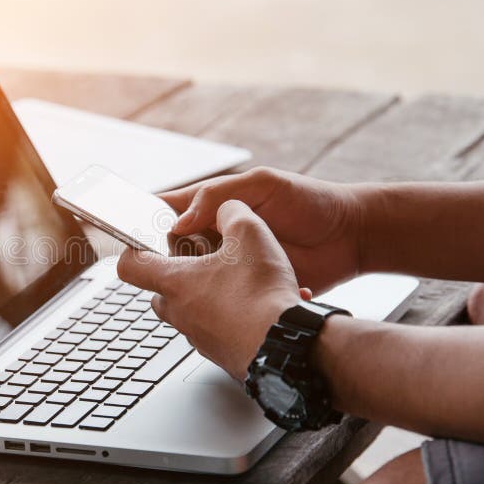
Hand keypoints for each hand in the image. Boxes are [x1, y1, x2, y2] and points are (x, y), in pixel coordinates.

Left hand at [117, 200, 300, 378]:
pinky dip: (236, 315)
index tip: (148, 243)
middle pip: (161, 291)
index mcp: (174, 282)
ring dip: (211, 294)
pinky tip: (263, 305)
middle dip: (179, 274)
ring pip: (193, 310)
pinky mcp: (222, 353)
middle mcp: (180, 313)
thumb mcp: (249, 233)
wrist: (284, 346)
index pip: (130, 266)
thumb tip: (228, 209)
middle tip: (206, 261)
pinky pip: (221, 329)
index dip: (136, 250)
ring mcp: (200, 337)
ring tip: (242, 282)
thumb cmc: (260, 293)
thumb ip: (232, 212)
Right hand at [161, 167, 364, 292]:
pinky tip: (245, 298)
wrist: (351, 238)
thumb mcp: (264, 184)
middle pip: (172, 250)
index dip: (146, 220)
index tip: (131, 235)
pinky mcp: (246, 288)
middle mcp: (216, 235)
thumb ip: (219, 195)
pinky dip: (228, 300)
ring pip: (195, 278)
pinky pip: (224, 297)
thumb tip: (179, 222)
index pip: (168, 210)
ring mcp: (230, 263)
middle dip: (171, 260)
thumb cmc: (310, 201)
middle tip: (188, 264)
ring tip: (217, 283)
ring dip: (199, 283)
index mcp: (213, 205)